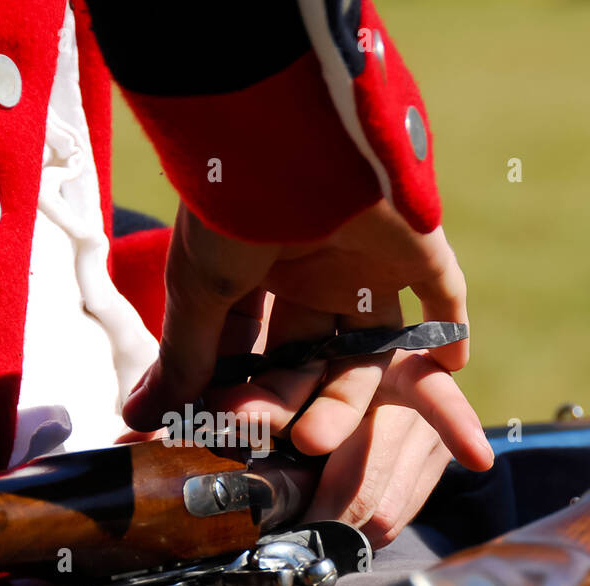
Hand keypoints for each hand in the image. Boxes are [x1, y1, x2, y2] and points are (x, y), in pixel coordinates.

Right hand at [122, 199, 493, 544]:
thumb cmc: (231, 208)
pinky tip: (449, 371)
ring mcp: (367, 262)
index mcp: (259, 272)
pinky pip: (444, 299)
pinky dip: (450, 334)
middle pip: (308, 357)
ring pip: (365, 349)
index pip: (253, 347)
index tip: (225, 431)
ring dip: (346, 399)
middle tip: (272, 441)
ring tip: (315, 441)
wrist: (284, 140)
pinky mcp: (415, 250)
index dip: (241, 390)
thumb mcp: (197, 289)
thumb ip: (184, 356)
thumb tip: (139, 416)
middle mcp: (313, 270)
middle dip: (288, 402)